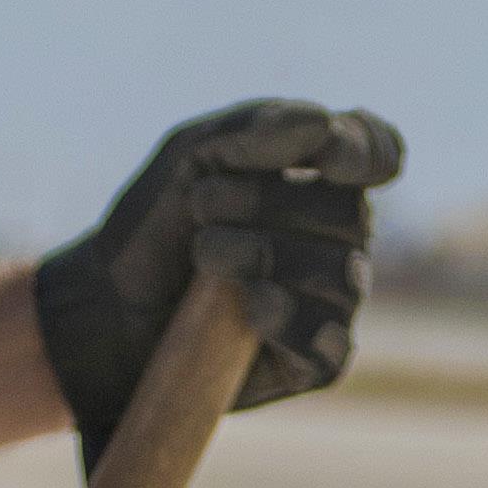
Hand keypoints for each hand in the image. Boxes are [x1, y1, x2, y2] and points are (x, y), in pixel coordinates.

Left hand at [34, 99, 406, 468]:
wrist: (108, 306)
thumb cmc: (156, 226)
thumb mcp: (192, 155)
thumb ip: (256, 129)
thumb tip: (324, 125)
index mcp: (322, 181)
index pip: (378, 153)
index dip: (364, 152)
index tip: (326, 154)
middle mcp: (340, 241)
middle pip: (348, 213)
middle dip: (269, 202)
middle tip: (200, 205)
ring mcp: (332, 303)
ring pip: (341, 276)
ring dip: (264, 255)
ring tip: (203, 253)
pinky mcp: (313, 362)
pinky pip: (329, 341)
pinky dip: (289, 319)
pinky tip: (251, 308)